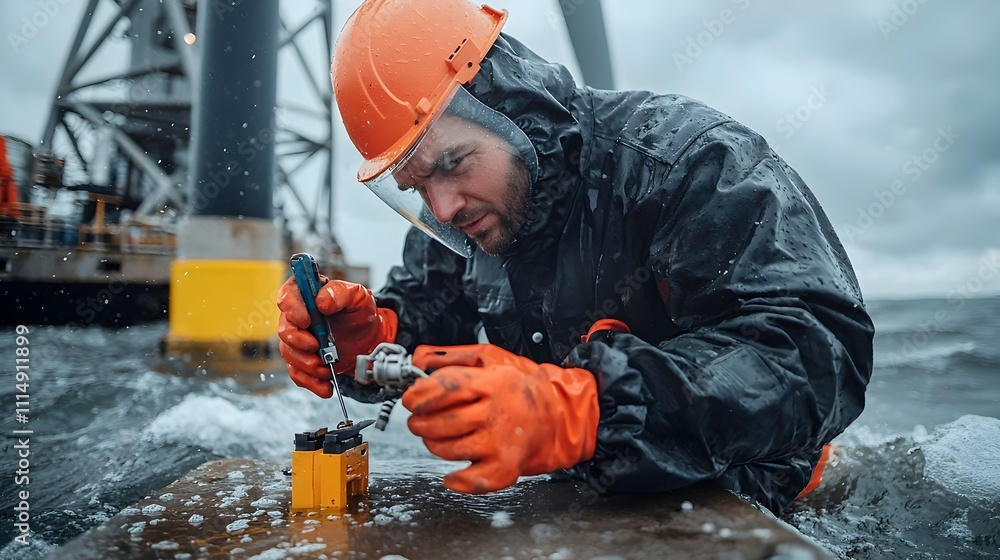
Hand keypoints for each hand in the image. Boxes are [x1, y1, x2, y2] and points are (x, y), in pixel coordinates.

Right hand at [277, 275, 396, 397]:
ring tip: (326, 368)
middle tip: (316, 346)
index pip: (288, 294)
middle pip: (285, 328)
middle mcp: (298, 316)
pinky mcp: (302, 359)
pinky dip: (310, 381)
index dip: (292, 307)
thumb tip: (321, 301)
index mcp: (308, 295)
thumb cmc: (360, 313)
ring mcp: (298, 339)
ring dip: (307, 364)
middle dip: (298, 341)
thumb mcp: (358, 297)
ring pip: (289, 353)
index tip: (305, 320)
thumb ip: (340, 293)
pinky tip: (325, 386)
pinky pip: (297, 373)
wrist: (369, 339)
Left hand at [402, 344, 599, 493]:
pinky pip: (473, 480)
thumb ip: (452, 357)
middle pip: (442, 422)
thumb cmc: (521, 385)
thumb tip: (418, 358)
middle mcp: (497, 413)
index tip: (410, 399)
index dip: (420, 395)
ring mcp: (501, 442)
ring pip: (449, 450)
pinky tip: (451, 472)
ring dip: (433, 444)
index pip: (445, 388)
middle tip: (418, 420)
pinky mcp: (506, 467)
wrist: (558, 412)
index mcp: (493, 383)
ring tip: (434, 437)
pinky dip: (456, 480)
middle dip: (420, 423)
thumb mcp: (490, 359)